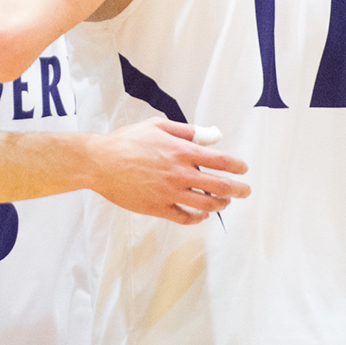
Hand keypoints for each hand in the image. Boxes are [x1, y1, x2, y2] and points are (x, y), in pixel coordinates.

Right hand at [89, 120, 249, 223]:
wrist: (100, 162)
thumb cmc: (127, 141)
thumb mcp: (158, 126)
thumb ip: (188, 131)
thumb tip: (213, 136)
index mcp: (181, 151)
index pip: (220, 161)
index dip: (237, 166)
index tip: (243, 169)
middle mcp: (179, 174)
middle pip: (220, 186)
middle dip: (238, 190)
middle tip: (245, 191)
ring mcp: (169, 193)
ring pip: (206, 205)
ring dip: (220, 205)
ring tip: (224, 202)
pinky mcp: (158, 208)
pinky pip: (185, 218)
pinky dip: (197, 218)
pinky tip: (201, 215)